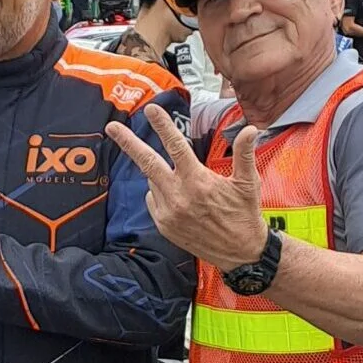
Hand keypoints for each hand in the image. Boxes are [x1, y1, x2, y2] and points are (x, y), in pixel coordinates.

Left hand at [104, 103, 266, 269]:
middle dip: (128, 142)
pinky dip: (160, 192)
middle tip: (112, 127)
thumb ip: (244, 154)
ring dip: (159, 173)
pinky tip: (180, 198)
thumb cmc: (244, 215)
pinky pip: (153, 200)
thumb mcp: (248, 183)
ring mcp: (168, 212)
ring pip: (153, 181)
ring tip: (183, 182)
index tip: (150, 109)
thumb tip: (250, 130)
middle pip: (147, 162)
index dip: (162, 125)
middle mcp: (179, 196)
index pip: (176, 146)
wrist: (240, 253)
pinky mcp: (164, 225)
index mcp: (198, 182)